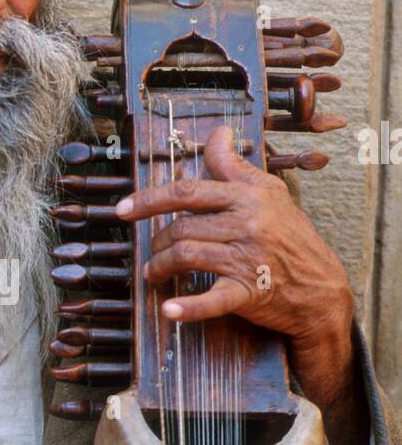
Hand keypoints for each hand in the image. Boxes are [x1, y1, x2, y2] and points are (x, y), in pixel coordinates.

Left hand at [115, 125, 353, 345]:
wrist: (321, 287)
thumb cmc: (292, 237)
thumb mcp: (269, 193)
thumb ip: (235, 167)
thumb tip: (217, 134)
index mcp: (248, 198)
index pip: (188, 192)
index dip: (149, 199)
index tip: (123, 208)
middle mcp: (247, 224)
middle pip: (182, 227)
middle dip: (156, 241)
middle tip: (151, 252)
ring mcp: (248, 259)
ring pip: (187, 256)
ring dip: (160, 267)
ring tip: (154, 274)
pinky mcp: (250, 293)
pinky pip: (213, 299)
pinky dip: (189, 307)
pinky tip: (169, 310)